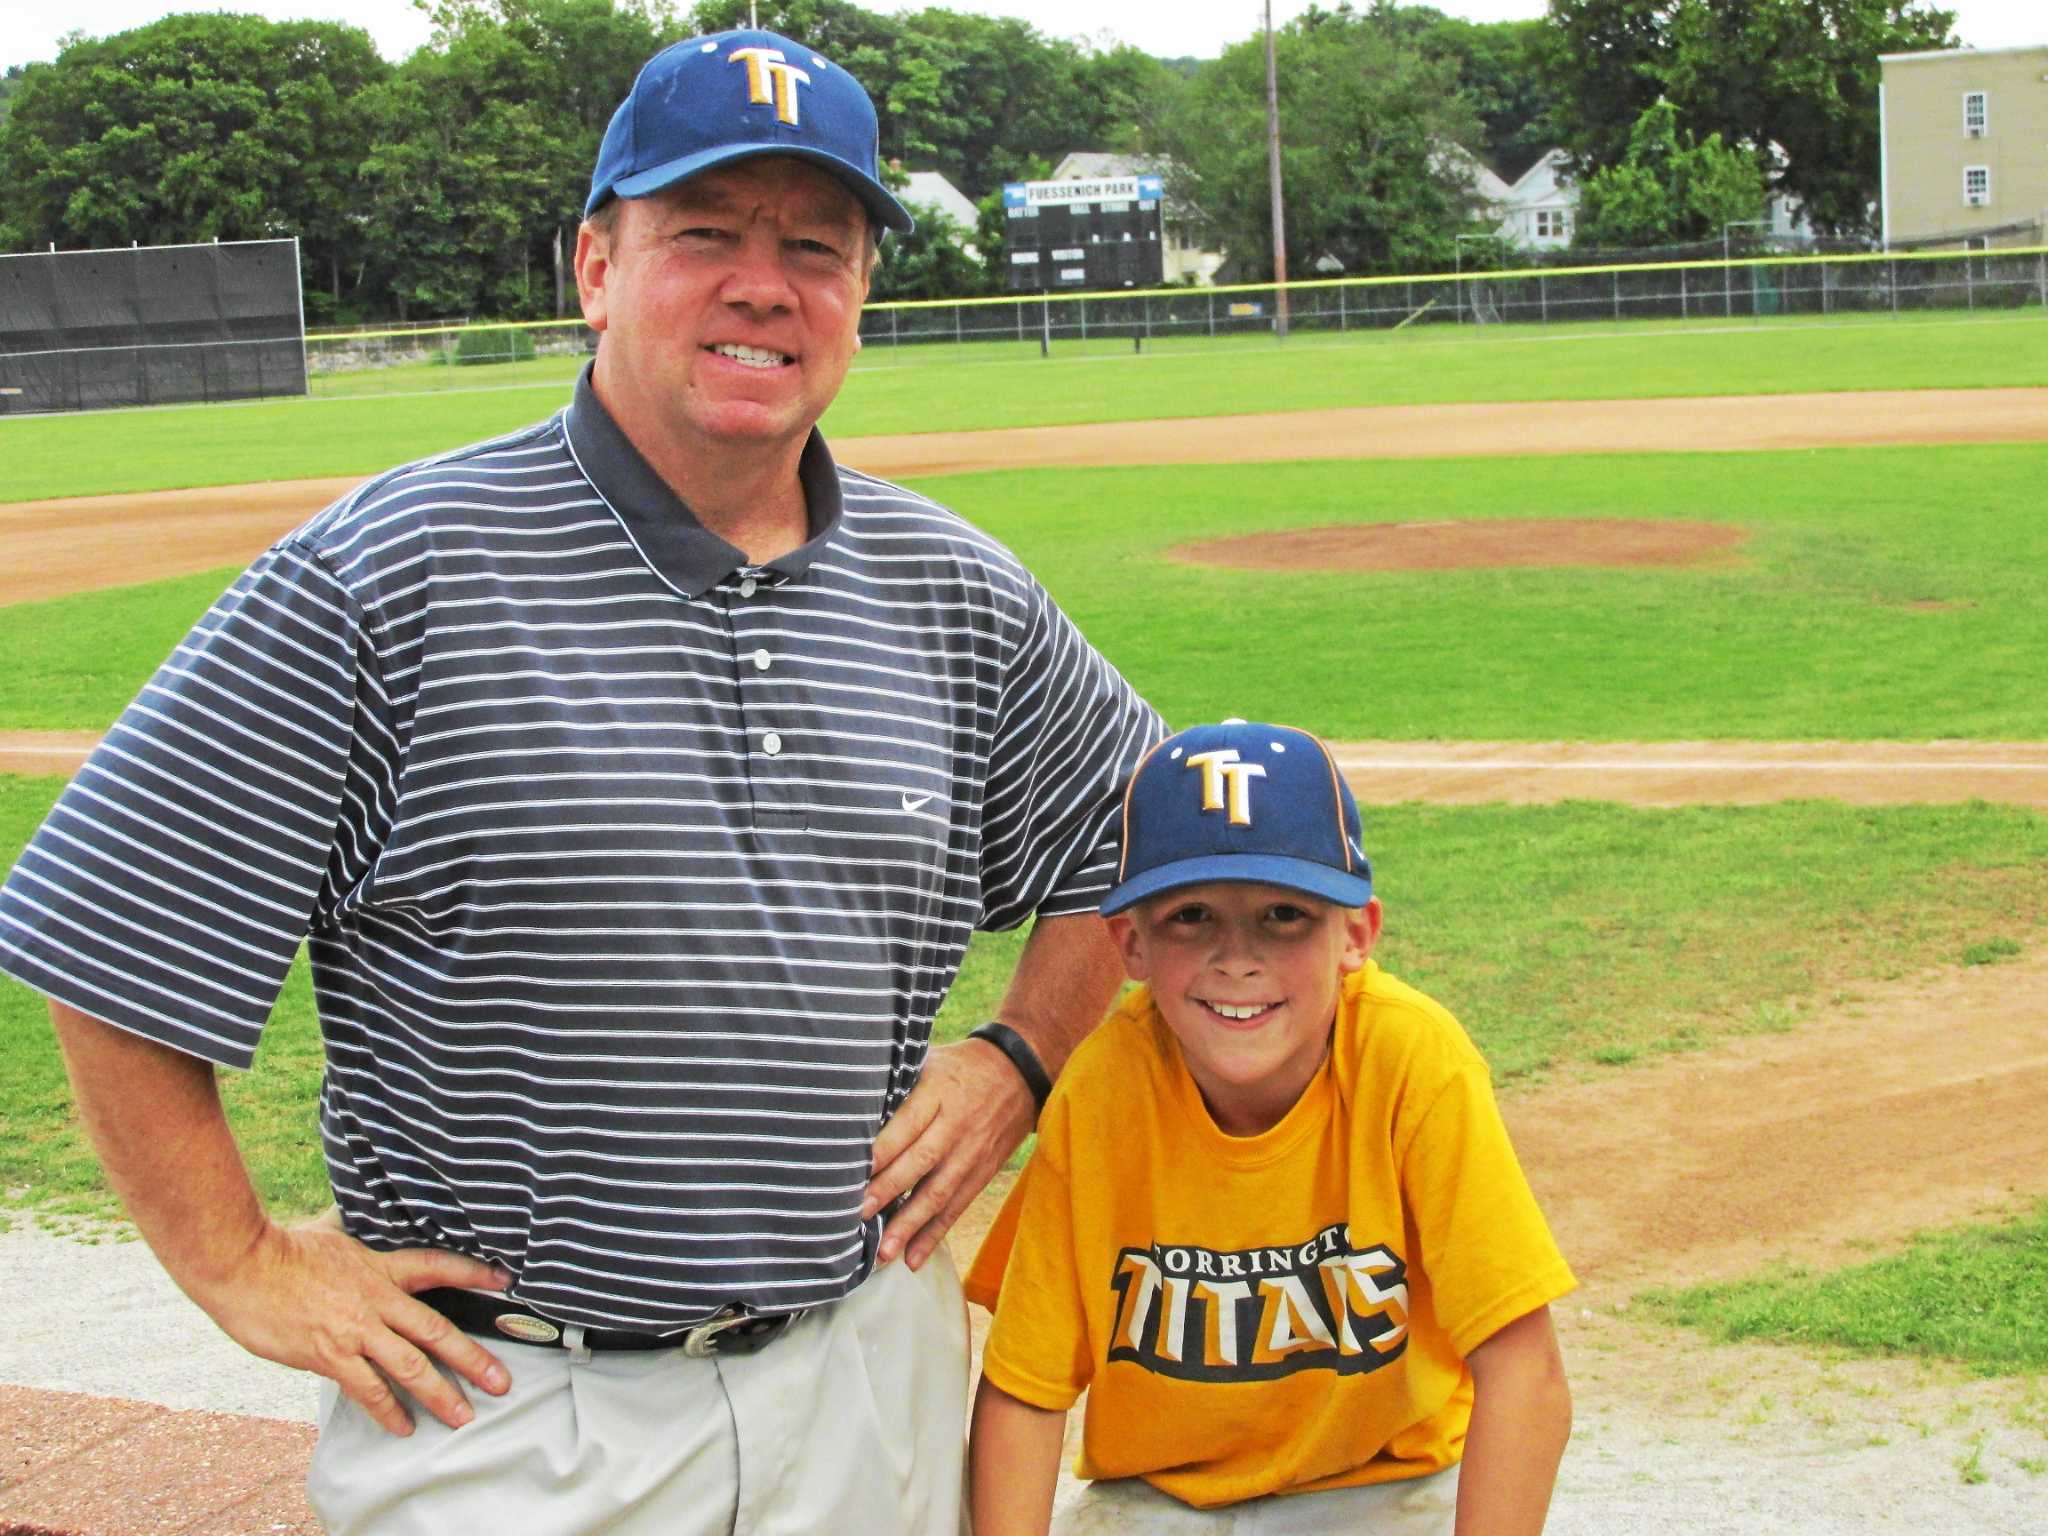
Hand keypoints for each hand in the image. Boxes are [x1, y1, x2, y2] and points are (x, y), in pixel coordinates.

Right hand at [195, 1215, 514, 1435]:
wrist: (241, 1266)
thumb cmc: (282, 1247)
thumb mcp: (331, 1231)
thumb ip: (355, 1230)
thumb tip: (360, 1205)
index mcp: (380, 1266)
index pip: (437, 1266)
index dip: (473, 1273)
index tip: (504, 1281)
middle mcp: (376, 1299)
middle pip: (436, 1330)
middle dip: (472, 1358)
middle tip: (501, 1382)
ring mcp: (355, 1330)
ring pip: (409, 1366)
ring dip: (440, 1394)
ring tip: (463, 1416)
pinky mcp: (328, 1355)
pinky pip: (367, 1388)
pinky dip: (388, 1410)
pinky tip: (404, 1426)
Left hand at [863, 1037, 1033, 1269]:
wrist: (1020, 1072)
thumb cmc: (960, 1066)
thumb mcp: (931, 1059)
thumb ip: (897, 1081)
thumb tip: (848, 1104)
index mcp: (940, 1091)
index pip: (909, 1123)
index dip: (884, 1148)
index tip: (855, 1170)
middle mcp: (956, 1125)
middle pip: (921, 1161)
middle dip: (889, 1191)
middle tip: (857, 1214)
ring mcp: (971, 1152)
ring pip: (939, 1192)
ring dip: (910, 1225)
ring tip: (884, 1252)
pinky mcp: (983, 1172)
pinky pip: (957, 1206)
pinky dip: (935, 1234)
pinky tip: (913, 1258)